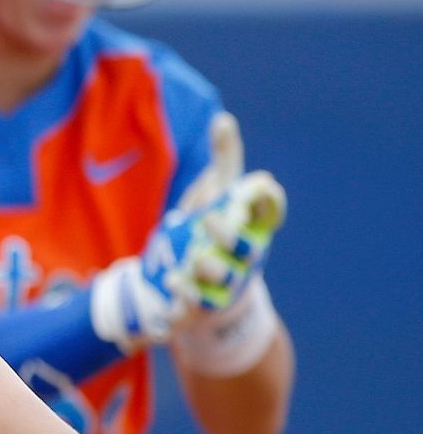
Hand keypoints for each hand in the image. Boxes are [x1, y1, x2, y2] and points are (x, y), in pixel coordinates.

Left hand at [91, 114, 286, 351]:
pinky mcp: (194, 312)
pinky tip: (167, 292)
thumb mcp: (218, 199)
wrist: (206, 295)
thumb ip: (223, 161)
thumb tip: (223, 119)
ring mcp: (220, 289)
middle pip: (244, 251)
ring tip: (183, 266)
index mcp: (250, 231)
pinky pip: (188, 315)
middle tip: (206, 218)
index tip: (260, 183)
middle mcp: (241, 261)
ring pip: (218, 284)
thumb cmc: (216, 237)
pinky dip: (178, 308)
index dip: (266, 201)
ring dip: (202, 273)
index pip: (266, 215)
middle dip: (227, 235)